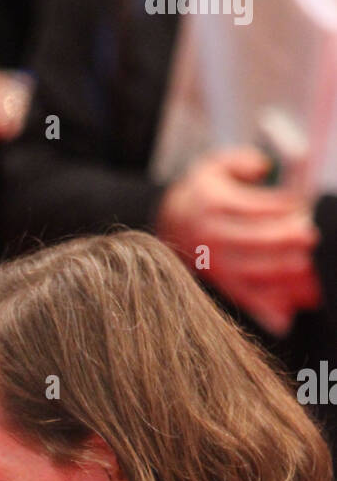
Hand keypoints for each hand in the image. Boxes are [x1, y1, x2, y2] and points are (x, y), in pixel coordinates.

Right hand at [155, 147, 322, 334]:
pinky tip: (286, 318)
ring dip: (280, 273)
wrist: (169, 220)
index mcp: (212, 204)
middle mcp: (210, 235)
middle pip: (252, 239)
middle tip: (310, 236)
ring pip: (250, 271)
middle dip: (283, 240)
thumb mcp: (215, 165)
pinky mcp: (216, 281)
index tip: (303, 205)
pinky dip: (264, 308)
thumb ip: (241, 161)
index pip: (252, 206)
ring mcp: (212, 262)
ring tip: (307, 270)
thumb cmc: (204, 190)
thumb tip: (265, 169)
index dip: (280, 206)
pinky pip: (242, 296)